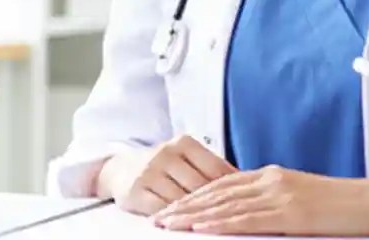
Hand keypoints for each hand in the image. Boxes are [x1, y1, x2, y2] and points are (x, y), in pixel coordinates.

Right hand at [96, 136, 236, 215]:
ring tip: (214, 223)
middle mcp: (165, 154)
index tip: (248, 201)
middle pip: (201, 186)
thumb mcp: (185, 157)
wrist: (120, 168)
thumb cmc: (162, 165)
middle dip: (217, 204)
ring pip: (183, 200)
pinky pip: (163, 209)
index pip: (215, 168)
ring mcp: (149, 172)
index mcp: (183, 143)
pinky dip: (177, 219)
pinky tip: (187, 225)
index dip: (233, 187)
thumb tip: (246, 181)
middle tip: (235, 217)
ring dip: (199, 214)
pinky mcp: (136, 191)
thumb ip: (210, 167)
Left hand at [151, 164, 368, 235]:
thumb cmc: (341, 204)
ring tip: (169, 224)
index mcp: (270, 175)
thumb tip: (249, 212)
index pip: (221, 184)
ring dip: (193, 216)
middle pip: (216, 192)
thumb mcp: (300, 196)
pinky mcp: (288, 213)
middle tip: (159, 217)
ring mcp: (278, 195)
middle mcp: (269, 181)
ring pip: (224, 205)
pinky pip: (246, 219)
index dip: (194, 196)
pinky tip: (200, 228)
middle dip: (184, 205)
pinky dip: (219, 223)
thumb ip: (272, 200)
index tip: (173, 207)